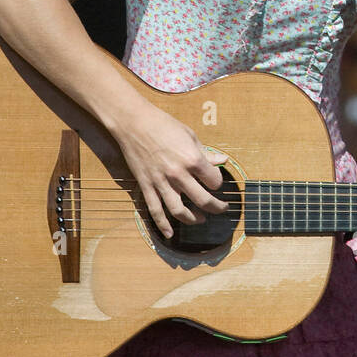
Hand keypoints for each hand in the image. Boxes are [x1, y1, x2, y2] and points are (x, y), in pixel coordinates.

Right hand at [111, 103, 228, 238]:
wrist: (134, 123)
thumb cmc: (163, 125)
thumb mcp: (190, 135)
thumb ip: (206, 153)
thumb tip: (223, 161)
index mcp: (192, 159)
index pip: (214, 181)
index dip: (218, 182)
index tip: (216, 181)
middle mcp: (178, 174)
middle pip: (203, 200)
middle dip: (216, 207)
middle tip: (221, 209)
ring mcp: (161, 182)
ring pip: (180, 211)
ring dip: (193, 219)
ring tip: (201, 220)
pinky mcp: (146, 186)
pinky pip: (155, 210)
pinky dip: (163, 225)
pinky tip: (170, 234)